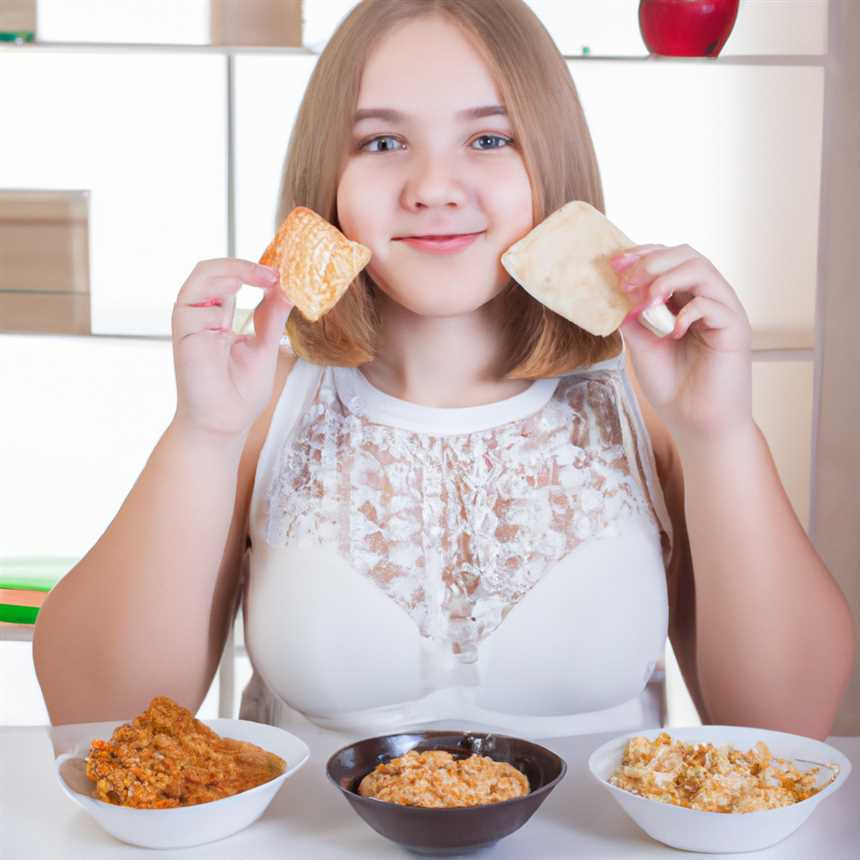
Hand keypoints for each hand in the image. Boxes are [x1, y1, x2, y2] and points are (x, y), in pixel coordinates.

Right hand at [171, 258, 292, 437]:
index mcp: (220, 317)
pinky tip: (234, 309)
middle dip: (244, 265)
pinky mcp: (182, 330)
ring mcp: (191, 321)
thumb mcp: (265, 347)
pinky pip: (193, 299)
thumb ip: (272, 317)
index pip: (230, 279)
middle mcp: (203, 314)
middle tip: (274, 272)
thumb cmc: (241, 393)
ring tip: (265, 277)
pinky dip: (218, 294)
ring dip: (234, 269)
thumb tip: (286, 288)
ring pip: (202, 275)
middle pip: (213, 270)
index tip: (282, 275)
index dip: (254, 271)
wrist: (225, 422)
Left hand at [611, 244, 752, 441]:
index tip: (614, 263)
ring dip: (667, 279)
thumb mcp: (641, 346)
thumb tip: (613, 292)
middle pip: (687, 255)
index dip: (642, 255)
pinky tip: (671, 332)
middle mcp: (707, 299)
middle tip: (626, 279)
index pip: (669, 260)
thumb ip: (632, 318)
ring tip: (646, 300)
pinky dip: (687, 311)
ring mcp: (724, 312)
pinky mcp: (735, 329)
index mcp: (686, 300)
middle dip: (652, 261)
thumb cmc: (672, 386)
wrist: (695, 423)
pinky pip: (713, 304)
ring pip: (702, 270)